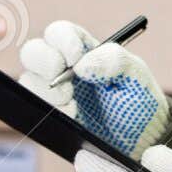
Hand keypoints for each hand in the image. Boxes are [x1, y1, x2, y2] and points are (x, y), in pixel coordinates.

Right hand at [18, 20, 168, 156]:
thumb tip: (81, 65)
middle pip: (33, 52)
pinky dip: (50, 110)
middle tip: (68, 83)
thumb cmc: (139, 99)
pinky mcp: (52, 115)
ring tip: (73, 104)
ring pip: (28, 81)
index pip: (59, 33)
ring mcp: (55, 92)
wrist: (142, 139)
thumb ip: (113, 59)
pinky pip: (34, 107)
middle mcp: (63, 68)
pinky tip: (72, 116)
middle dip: (46, 64)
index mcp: (84, 50)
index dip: (62, 41)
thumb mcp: (135, 73)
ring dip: (48, 92)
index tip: (75, 58)